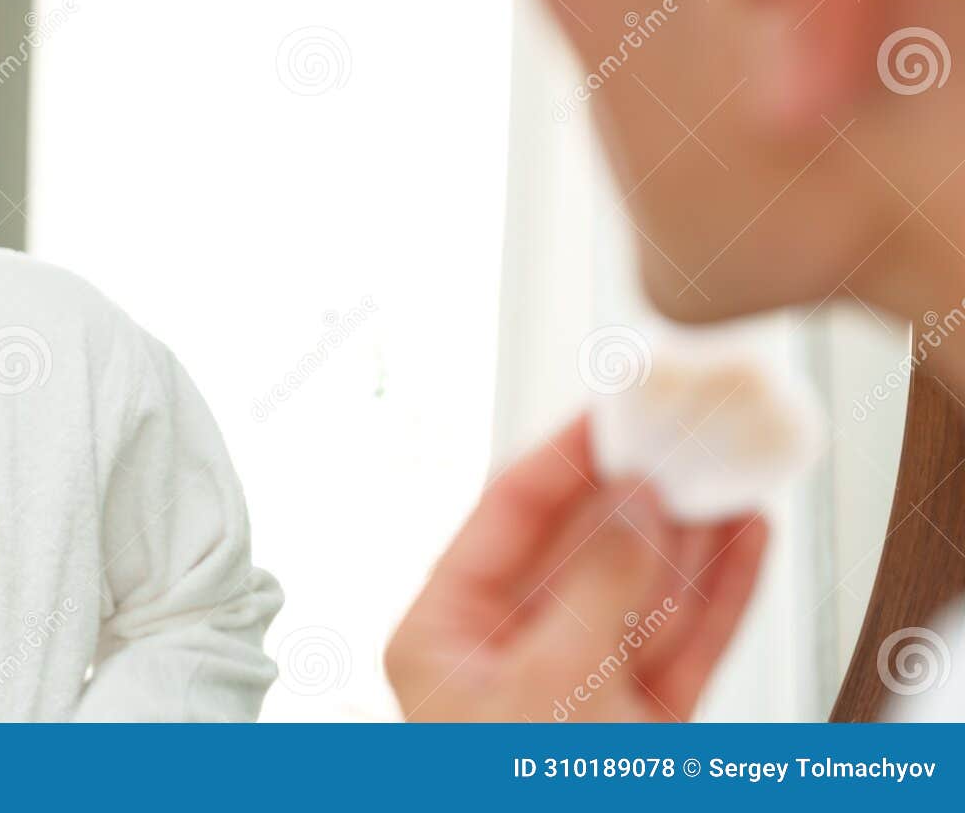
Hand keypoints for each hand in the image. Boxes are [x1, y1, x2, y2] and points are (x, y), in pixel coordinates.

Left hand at [384, 415, 767, 721]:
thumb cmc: (508, 790)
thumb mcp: (544, 690)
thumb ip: (595, 592)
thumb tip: (636, 507)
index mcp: (446, 635)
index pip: (505, 516)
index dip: (564, 457)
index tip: (612, 410)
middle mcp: (508, 652)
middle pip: (581, 544)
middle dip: (639, 489)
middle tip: (684, 434)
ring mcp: (578, 686)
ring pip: (641, 586)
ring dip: (688, 530)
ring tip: (726, 473)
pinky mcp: (638, 723)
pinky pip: (680, 641)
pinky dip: (716, 591)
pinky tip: (740, 540)